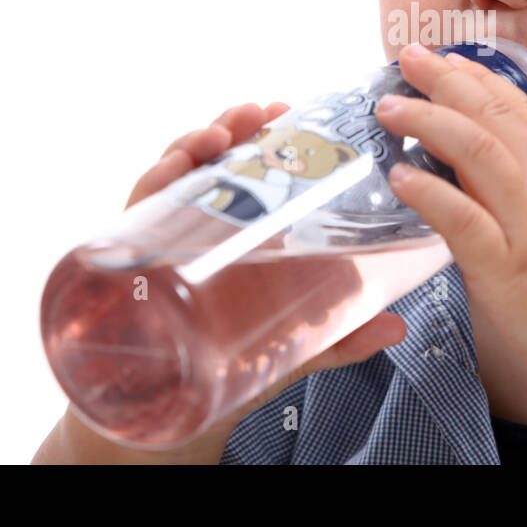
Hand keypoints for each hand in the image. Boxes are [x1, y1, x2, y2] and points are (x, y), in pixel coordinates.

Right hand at [41, 100, 408, 463]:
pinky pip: (135, 215)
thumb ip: (343, 336)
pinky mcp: (131, 262)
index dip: (263, 135)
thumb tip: (396, 326)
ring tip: (218, 134)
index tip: (284, 111)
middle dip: (232, 128)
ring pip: (173, 177)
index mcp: (240, 232)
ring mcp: (164, 240)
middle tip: (256, 113)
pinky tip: (170, 172)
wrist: (173, 415)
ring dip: (192, 145)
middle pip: (212, 163)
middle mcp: (200, 226)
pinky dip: (151, 187)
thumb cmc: (234, 364)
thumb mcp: (296, 347)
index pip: (249, 171)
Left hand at [373, 43, 526, 393]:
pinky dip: (429, 192)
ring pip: (479, 153)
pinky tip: (401, 176)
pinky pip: (463, 221)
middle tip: (410, 57)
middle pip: (496, 117)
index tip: (451, 60)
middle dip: (448, 81)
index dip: (482, 80)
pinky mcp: (509, 272)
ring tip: (392, 107)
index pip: (524, 111)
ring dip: (429, 121)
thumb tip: (492, 183)